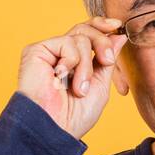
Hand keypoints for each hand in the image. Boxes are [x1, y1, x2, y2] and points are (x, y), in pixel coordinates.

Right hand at [17, 16, 129, 139]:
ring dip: (86, 65)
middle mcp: (61, 55)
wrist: (55, 128)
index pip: (88, 34)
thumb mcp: (100, 86)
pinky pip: (65, 42)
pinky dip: (71, 61)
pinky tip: (61, 78)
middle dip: (102, 42)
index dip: (102, 26)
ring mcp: (49, 53)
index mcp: (76, 62)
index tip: (117, 26)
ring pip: (79, 37)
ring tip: (79, 88)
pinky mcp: (36, 51)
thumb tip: (118, 35)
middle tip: (107, 61)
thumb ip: (107, 60)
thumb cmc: (75, 116)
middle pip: (85, 29)